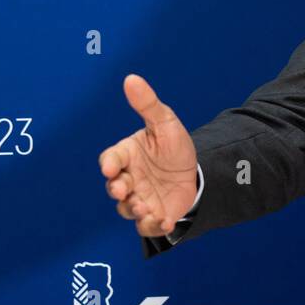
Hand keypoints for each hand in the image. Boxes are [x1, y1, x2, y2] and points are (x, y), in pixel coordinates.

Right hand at [99, 74, 198, 238]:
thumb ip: (147, 104)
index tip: (111, 167)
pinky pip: (145, 225)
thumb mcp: (165, 122)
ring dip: (133, 209)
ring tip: (145, 207)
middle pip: (114, 187)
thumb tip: (131, 78)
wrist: (195, 172)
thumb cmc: (173, 146)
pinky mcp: (152, 215)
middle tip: (124, 190)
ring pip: (126, 209)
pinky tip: (163, 222)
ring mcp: (138, 198)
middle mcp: (128, 178)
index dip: (109, 164)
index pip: (111, 159)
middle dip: (117, 189)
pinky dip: (151, 226)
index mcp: (126, 155)